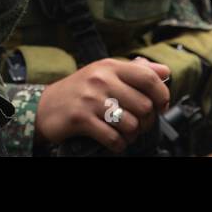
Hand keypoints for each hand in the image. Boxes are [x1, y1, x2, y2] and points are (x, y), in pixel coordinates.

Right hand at [34, 57, 170, 152]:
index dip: (162, 95)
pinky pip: (113, 138)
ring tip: (124, 132)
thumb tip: (165, 71)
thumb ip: (135, 71)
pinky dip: (118, 144)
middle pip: (144, 105)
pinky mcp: (81, 119)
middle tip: (138, 124)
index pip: (148, 77)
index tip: (160, 106)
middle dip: (146, 121)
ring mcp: (90, 99)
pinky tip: (114, 140)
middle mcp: (101, 80)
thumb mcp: (105, 73)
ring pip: (131, 124)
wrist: (46, 106)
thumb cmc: (80, 90)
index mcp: (110, 66)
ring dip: (132, 135)